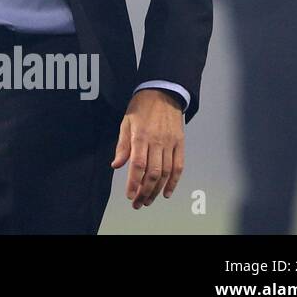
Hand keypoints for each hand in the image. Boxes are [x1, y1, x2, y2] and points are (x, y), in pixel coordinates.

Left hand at [111, 89, 184, 208]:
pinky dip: (174, 182)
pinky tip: (167, 192)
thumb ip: (122, 145)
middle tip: (138, 203)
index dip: (134, 182)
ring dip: (157, 190)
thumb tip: (116, 165)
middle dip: (145, 191)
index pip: (138, 165)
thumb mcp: (126, 122)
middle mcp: (157, 142)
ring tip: (148, 201)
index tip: (129, 195)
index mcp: (140, 136)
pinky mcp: (180, 144)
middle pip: (153, 173)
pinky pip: (178, 166)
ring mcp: (170, 144)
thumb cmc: (140, 107)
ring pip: (166, 173)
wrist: (163, 92)